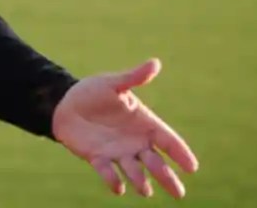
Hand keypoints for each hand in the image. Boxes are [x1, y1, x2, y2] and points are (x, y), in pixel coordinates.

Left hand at [52, 58, 198, 198]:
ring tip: (145, 190)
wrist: (65, 103)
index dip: (180, 153)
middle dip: (167, 177)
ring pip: (134, 171)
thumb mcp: (114, 83)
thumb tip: (155, 63)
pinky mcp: (97, 158)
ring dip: (140, 181)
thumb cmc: (93, 91)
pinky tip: (119, 188)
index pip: (167, 140)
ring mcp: (117, 152)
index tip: (192, 167)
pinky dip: (112, 180)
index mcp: (144, 123)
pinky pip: (107, 172)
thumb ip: (134, 77)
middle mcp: (135, 142)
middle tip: (179, 194)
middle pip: (156, 163)